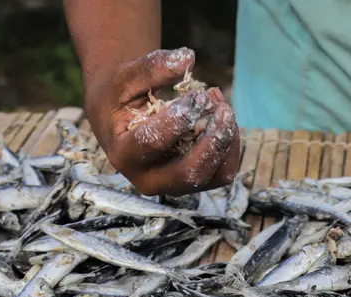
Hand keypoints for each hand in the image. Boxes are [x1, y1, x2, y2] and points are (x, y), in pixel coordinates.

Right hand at [84, 48, 240, 195]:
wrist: (122, 118)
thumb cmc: (121, 97)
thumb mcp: (125, 78)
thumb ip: (152, 68)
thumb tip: (187, 57)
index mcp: (124, 155)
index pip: (153, 143)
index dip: (180, 120)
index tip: (199, 96)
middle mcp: (148, 179)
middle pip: (189, 173)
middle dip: (213, 141)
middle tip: (224, 108)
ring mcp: (174, 184)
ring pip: (213, 175)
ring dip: (226, 140)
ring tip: (220, 104)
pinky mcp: (194, 181)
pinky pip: (223, 172)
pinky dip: (230, 144)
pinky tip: (220, 116)